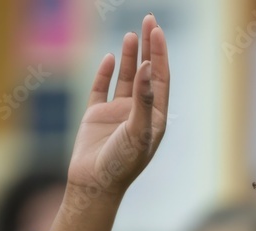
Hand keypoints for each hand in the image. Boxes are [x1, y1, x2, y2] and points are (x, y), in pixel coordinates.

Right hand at [66, 14, 168, 196]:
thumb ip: (144, 100)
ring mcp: (117, 114)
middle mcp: (138, 113)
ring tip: (132, 34)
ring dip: (128, 57)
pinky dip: (104, 73)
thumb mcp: (139, 131)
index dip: (159, 54)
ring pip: (124, 78)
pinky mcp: (96, 117)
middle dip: (149, 47)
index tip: (157, 30)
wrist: (95, 185)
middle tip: (150, 19)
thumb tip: (147, 68)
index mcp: (155, 117)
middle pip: (146, 73)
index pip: (160, 78)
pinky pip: (101, 90)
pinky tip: (108, 58)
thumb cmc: (122, 164)